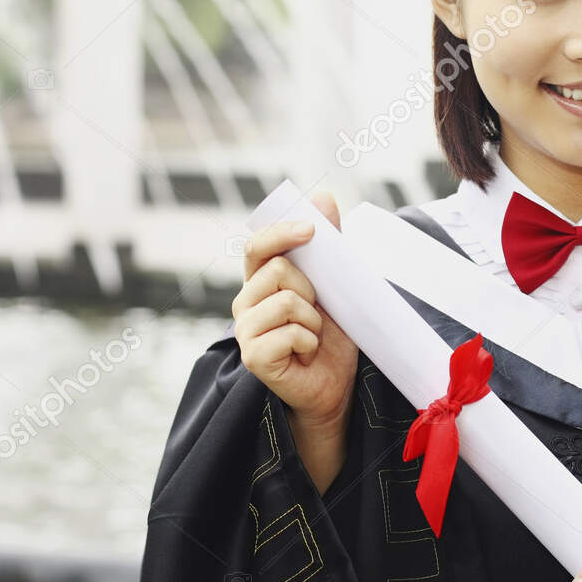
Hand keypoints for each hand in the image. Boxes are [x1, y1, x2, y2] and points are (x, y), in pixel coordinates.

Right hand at [232, 190, 357, 429]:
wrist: (335, 385)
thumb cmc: (332, 335)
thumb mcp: (335, 284)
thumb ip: (327, 243)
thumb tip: (321, 196)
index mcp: (260, 281)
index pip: (257, 245)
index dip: (281, 232)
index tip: (312, 231)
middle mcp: (245, 302)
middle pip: (278, 269)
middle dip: (311, 288)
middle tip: (317, 313)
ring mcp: (245, 330)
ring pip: (286, 301)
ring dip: (314, 319)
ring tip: (313, 336)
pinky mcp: (253, 357)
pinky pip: (289, 333)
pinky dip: (309, 342)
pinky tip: (306, 354)